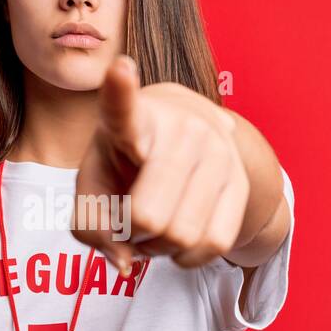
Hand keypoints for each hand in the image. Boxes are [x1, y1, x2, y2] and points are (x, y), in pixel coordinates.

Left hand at [72, 54, 248, 272]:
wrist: (183, 143)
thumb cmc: (123, 164)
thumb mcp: (92, 187)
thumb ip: (89, 226)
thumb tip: (123, 262)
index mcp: (131, 119)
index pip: (123, 106)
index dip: (120, 89)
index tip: (119, 68)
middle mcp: (180, 127)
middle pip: (147, 216)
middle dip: (130, 236)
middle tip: (129, 222)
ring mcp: (217, 150)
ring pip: (182, 236)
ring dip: (158, 249)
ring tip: (152, 228)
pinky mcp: (241, 181)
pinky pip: (214, 243)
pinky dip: (187, 257)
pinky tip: (177, 242)